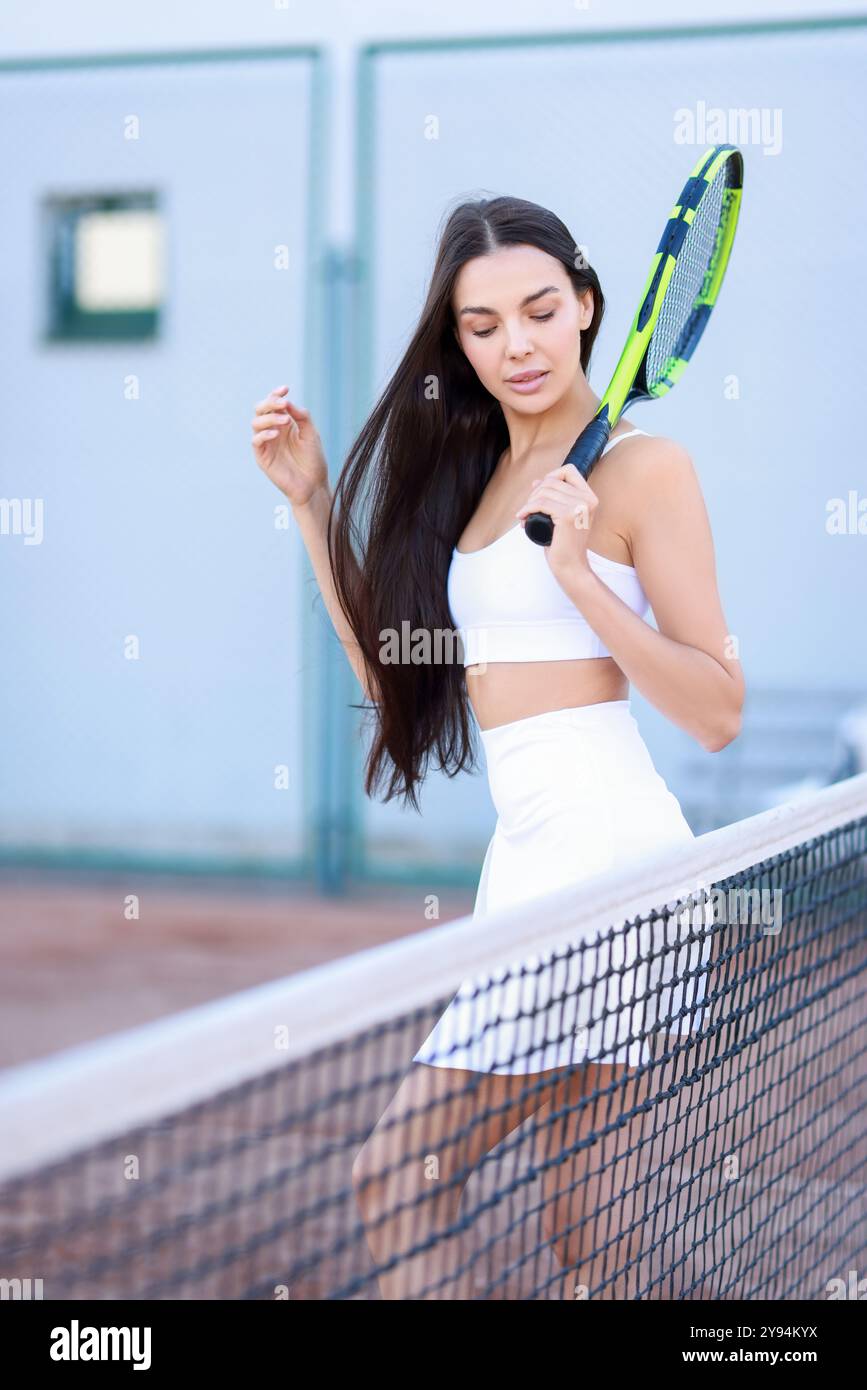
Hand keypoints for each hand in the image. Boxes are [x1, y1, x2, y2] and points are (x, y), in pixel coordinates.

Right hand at [251, 384, 327, 506]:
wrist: (313, 484)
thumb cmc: (313, 459)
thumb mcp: (311, 433)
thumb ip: (301, 416)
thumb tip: (287, 402)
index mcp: (283, 423)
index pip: (273, 403)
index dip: (276, 394)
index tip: (285, 389)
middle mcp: (272, 431)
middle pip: (260, 409)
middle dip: (270, 403)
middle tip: (283, 404)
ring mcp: (266, 443)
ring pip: (256, 423)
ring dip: (269, 418)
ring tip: (285, 421)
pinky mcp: (262, 457)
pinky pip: (256, 441)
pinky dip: (264, 434)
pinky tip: (276, 434)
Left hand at [515, 464, 598, 573]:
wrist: (571, 567)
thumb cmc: (565, 545)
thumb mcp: (562, 517)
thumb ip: (555, 499)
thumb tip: (537, 481)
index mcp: (590, 497)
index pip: (569, 470)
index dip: (551, 476)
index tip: (540, 492)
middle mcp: (588, 499)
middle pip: (552, 480)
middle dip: (534, 493)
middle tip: (528, 510)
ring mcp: (579, 506)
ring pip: (544, 491)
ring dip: (528, 502)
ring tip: (525, 516)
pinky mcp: (568, 515)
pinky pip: (540, 503)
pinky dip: (527, 509)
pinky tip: (522, 517)